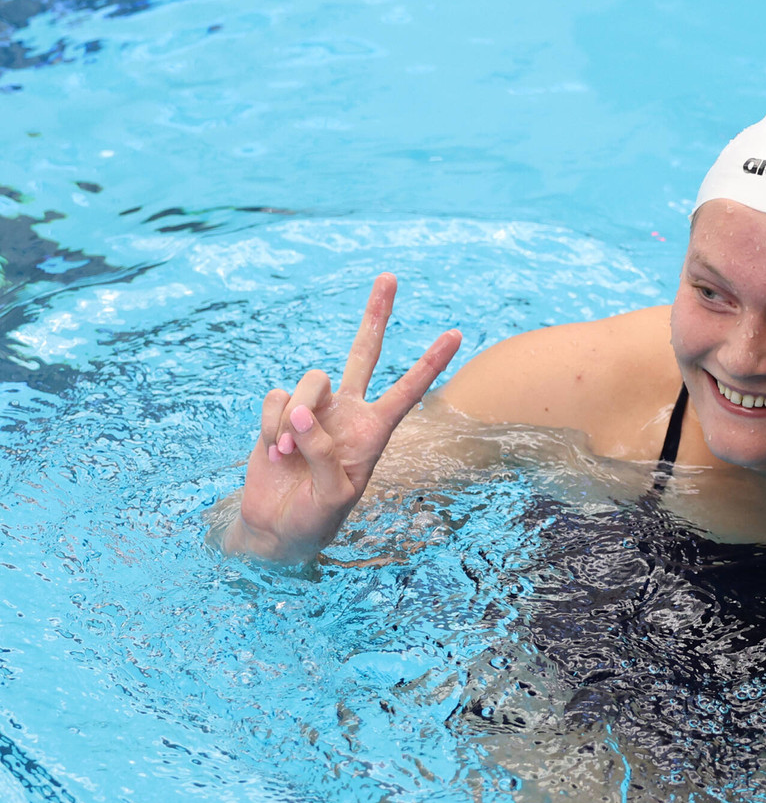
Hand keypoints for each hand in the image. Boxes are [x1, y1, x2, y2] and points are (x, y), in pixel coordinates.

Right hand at [222, 274, 461, 562]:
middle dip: (376, 314)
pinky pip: (277, 397)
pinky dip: (271, 423)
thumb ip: (325, 455)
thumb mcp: (334, 496)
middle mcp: (349, 411)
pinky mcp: (282, 410)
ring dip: (294, 417)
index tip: (456, 333)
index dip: (431, 363)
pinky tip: (274, 451)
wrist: (277, 526)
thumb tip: (306, 414)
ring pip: (310, 380)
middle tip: (389, 276)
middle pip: (364, 351)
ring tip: (287, 452)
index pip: (408, 390)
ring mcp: (315, 408)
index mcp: (375, 431)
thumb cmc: (316, 517)